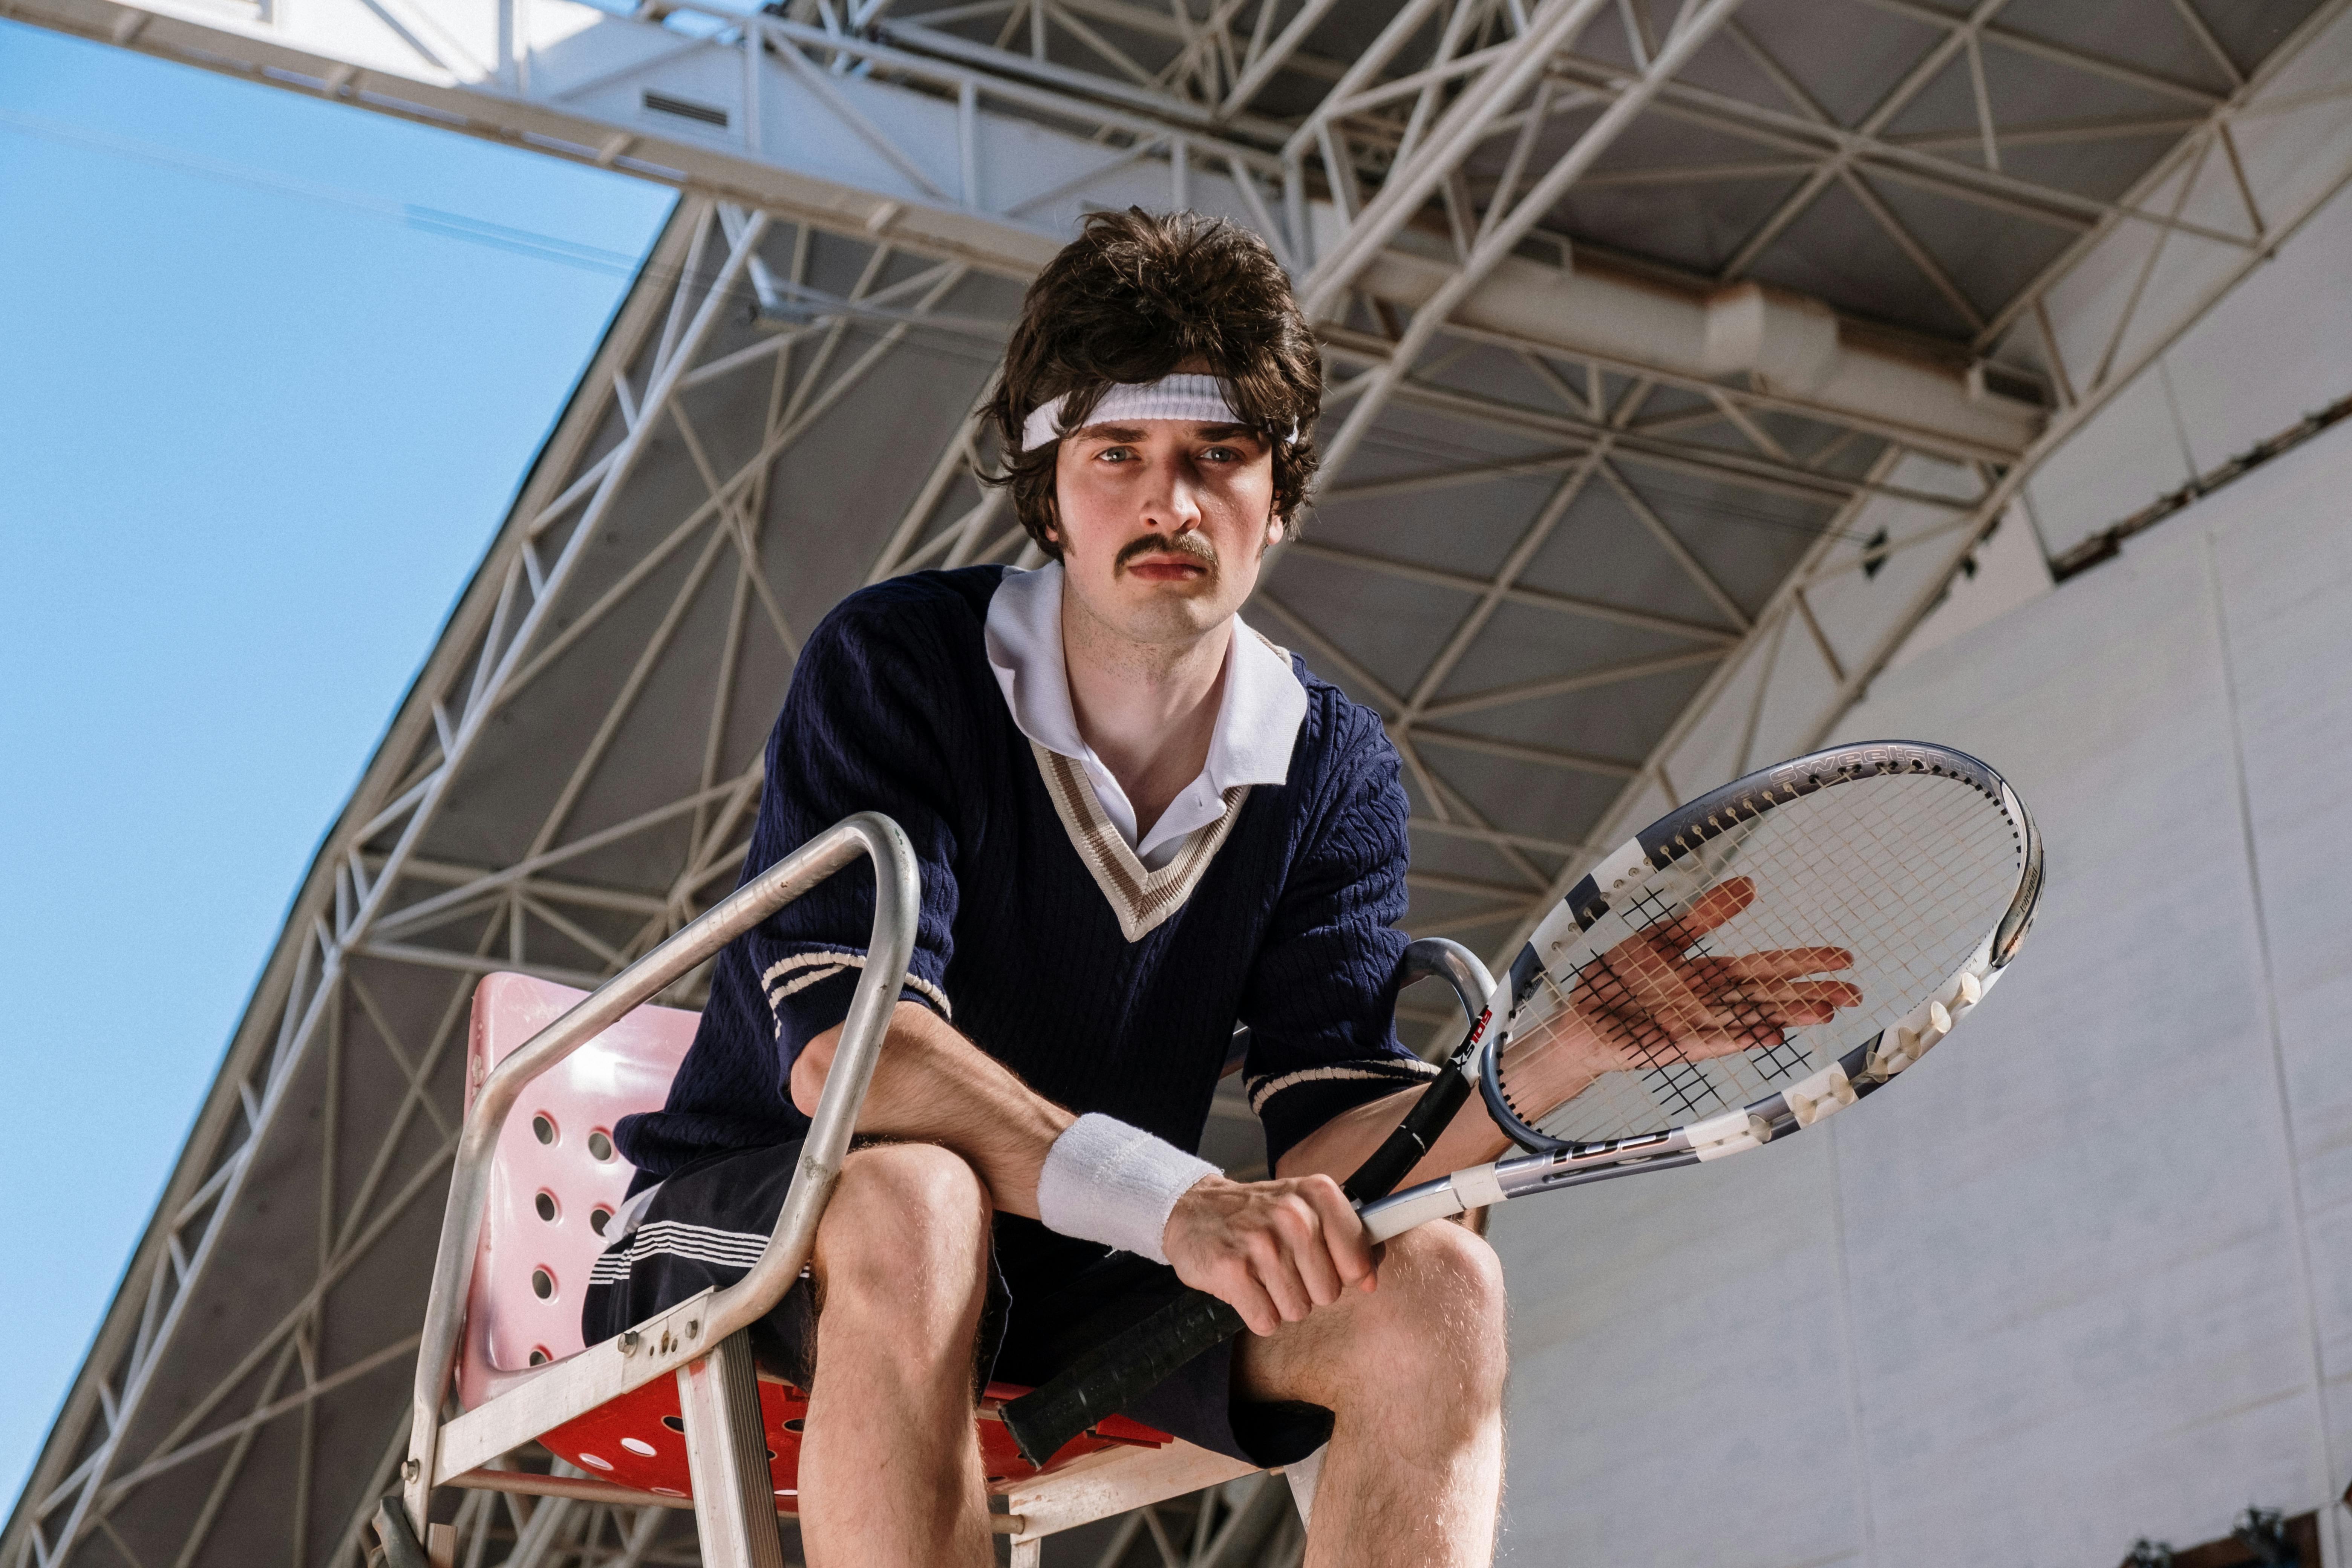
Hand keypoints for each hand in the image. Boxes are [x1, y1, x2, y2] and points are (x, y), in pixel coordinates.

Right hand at [1160, 1172, 1374, 1335]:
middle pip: (1328, 1292)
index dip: (1344, 1273)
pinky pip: (1266, 1320)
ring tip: (1261, 1273)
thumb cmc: (1255, 1214)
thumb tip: (1371, 1279)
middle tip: (1281, 1265)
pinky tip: (1245, 1287)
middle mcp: (1292, 1215)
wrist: (1192, 1209)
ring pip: (1298, 1310)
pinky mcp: (1232, 1270)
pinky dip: (1256, 1313)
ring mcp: (1261, 1243)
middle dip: (1307, 1289)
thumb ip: (1345, 1238)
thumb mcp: (1304, 1207)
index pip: (1358, 1260)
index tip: (1323, 1264)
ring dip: (1279, 1301)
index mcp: (1317, 1195)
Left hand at [1509, 877, 1861, 1104]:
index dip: (1805, 961)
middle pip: (1771, 994)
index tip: (1844, 958)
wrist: (1577, 1018)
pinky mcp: (1674, 1044)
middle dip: (1812, 993)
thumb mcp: (1662, 938)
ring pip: (1751, 1018)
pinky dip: (1739, 1037)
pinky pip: (1713, 1041)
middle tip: (1855, 993)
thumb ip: (1704, 917)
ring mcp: (1697, 1026)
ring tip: (1824, 1011)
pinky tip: (1768, 1035)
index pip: (1768, 966)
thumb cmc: (1617, 980)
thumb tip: (1750, 883)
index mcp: (1712, 976)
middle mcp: (1712, 1002)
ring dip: (1786, 1015)